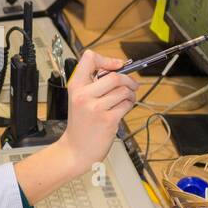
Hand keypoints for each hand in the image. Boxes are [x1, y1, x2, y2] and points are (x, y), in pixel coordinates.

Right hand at [58, 50, 137, 170]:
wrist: (76, 149)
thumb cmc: (80, 124)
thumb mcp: (79, 98)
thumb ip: (93, 83)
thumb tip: (118, 69)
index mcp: (76, 86)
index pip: (89, 59)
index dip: (107, 59)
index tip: (116, 66)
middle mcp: (84, 95)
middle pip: (114, 76)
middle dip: (128, 79)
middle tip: (131, 84)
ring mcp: (96, 108)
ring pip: (123, 90)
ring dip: (131, 93)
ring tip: (127, 98)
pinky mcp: (108, 120)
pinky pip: (126, 104)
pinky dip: (129, 105)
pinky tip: (123, 108)